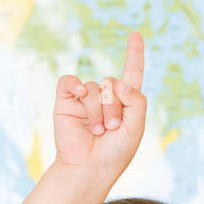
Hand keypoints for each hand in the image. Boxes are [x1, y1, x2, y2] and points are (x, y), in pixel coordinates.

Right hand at [51, 30, 146, 183]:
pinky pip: (70, 81)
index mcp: (125, 103)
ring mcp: (84, 99)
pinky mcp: (66, 101)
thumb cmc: (115, 153)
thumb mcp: (137, 127)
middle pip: (113, 82)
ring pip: (94, 87)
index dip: (134, 54)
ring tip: (97, 131)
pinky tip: (79, 95)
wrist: (89, 169)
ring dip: (99, 110)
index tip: (135, 35)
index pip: (131, 73)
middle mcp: (104, 98)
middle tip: (112, 129)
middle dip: (115, 106)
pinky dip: (74, 85)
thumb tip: (117, 82)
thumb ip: (137, 100)